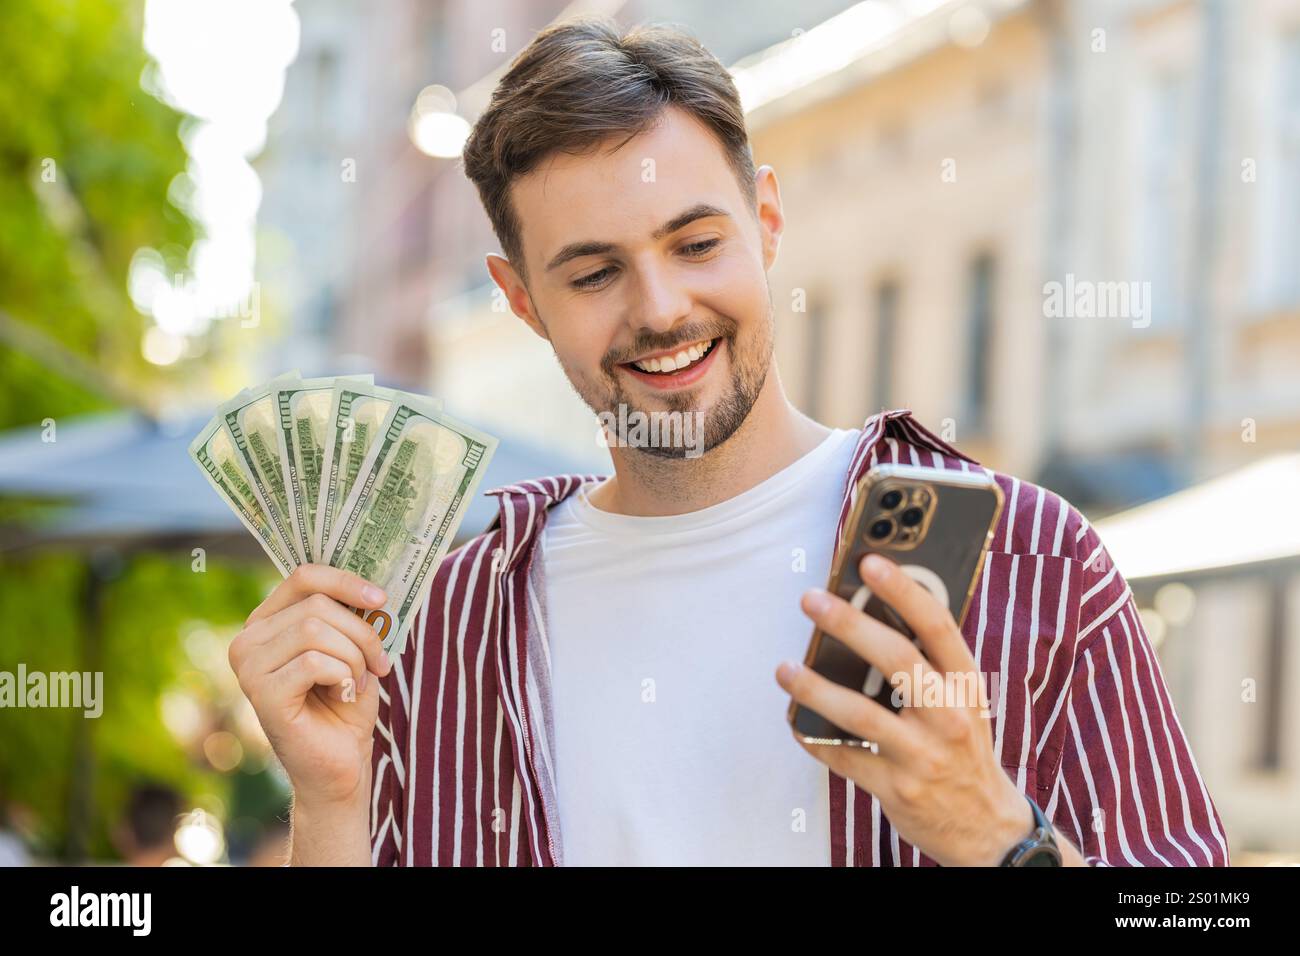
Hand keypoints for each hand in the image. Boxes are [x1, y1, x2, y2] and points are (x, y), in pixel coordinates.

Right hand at [229, 564, 392, 808]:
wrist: (342, 762)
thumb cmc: (346, 702)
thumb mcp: (351, 647)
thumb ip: (348, 614)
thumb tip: (370, 587)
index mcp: (267, 621)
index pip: (304, 576)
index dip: (346, 581)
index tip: (381, 600)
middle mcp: (248, 639)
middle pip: (316, 604)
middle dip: (360, 633)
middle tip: (378, 663)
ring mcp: (248, 667)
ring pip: (315, 630)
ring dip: (353, 657)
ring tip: (357, 682)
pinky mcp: (260, 693)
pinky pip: (313, 662)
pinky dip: (342, 676)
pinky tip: (344, 695)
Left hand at [776, 553, 1032, 865]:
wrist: (985, 825)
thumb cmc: (963, 747)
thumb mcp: (964, 701)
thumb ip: (929, 664)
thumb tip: (870, 612)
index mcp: (965, 684)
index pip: (937, 626)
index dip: (904, 590)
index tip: (869, 563)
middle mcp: (948, 715)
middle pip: (895, 659)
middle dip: (849, 624)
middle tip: (812, 600)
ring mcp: (923, 754)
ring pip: (860, 713)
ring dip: (814, 687)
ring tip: (785, 668)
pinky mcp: (897, 787)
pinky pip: (843, 757)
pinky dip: (814, 738)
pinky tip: (795, 722)